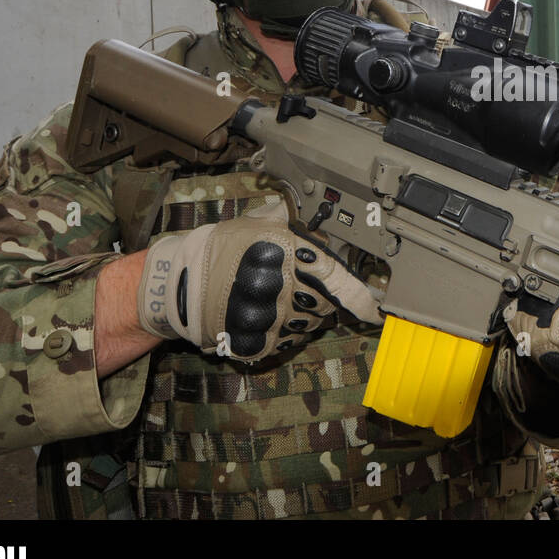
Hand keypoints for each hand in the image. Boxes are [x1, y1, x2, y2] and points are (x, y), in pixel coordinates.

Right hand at [137, 199, 381, 361]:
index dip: (360, 297)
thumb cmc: (223, 249)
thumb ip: (294, 221)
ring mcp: (270, 319)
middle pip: (326, 304)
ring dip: (305, 316)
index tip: (375, 309)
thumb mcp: (259, 222)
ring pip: (310, 325)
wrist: (183, 283)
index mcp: (286, 254)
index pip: (336, 279)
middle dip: (323, 298)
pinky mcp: (257, 343)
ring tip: (281, 301)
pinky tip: (271, 317)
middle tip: (303, 289)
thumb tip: (320, 215)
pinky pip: (288, 342)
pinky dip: (287, 332)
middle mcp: (281, 288)